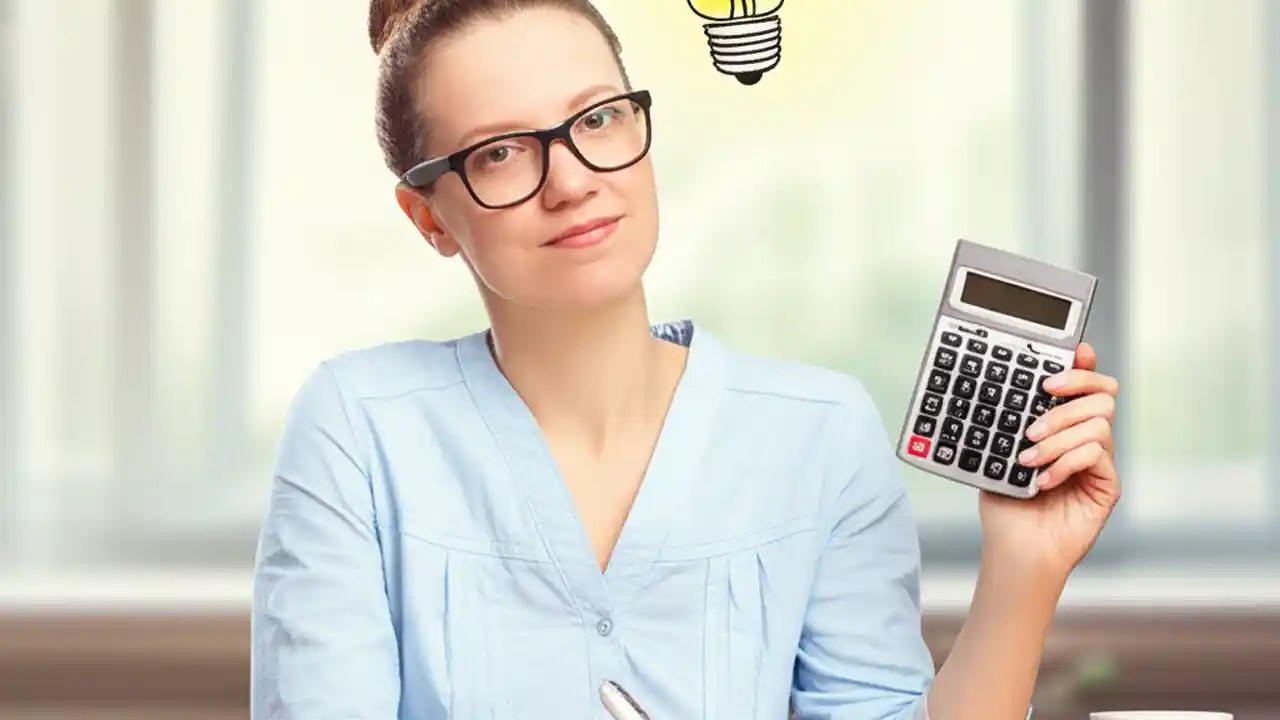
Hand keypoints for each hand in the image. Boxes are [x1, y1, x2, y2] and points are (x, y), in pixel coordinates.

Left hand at [978, 342, 1120, 575]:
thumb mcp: (999, 456)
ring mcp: (1100, 462)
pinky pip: (1097, 456)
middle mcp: (1087, 440)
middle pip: (1104, 394)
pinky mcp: (1107, 486)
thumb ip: (1008, 425)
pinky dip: (1066, 463)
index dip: (1084, 365)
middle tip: (1038, 408)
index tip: (1074, 352)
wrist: (1015, 549)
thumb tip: (1003, 391)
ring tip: (1028, 458)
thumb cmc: (1007, 505)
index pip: (1086, 386)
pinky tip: (1042, 481)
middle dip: (1072, 393)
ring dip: (1058, 437)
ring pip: (1098, 424)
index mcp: (1064, 426)